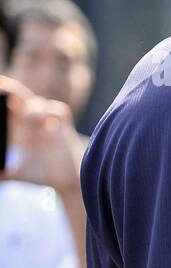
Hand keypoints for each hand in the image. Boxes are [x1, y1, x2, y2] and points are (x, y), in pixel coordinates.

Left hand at [0, 75, 84, 195]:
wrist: (65, 182)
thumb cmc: (43, 175)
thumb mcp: (18, 173)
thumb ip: (5, 174)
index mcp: (22, 129)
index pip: (10, 105)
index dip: (3, 96)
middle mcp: (35, 123)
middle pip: (23, 97)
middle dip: (12, 90)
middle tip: (2, 85)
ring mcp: (50, 124)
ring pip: (39, 103)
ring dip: (31, 109)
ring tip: (26, 119)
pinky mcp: (64, 128)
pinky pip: (58, 111)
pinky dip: (50, 112)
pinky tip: (44, 123)